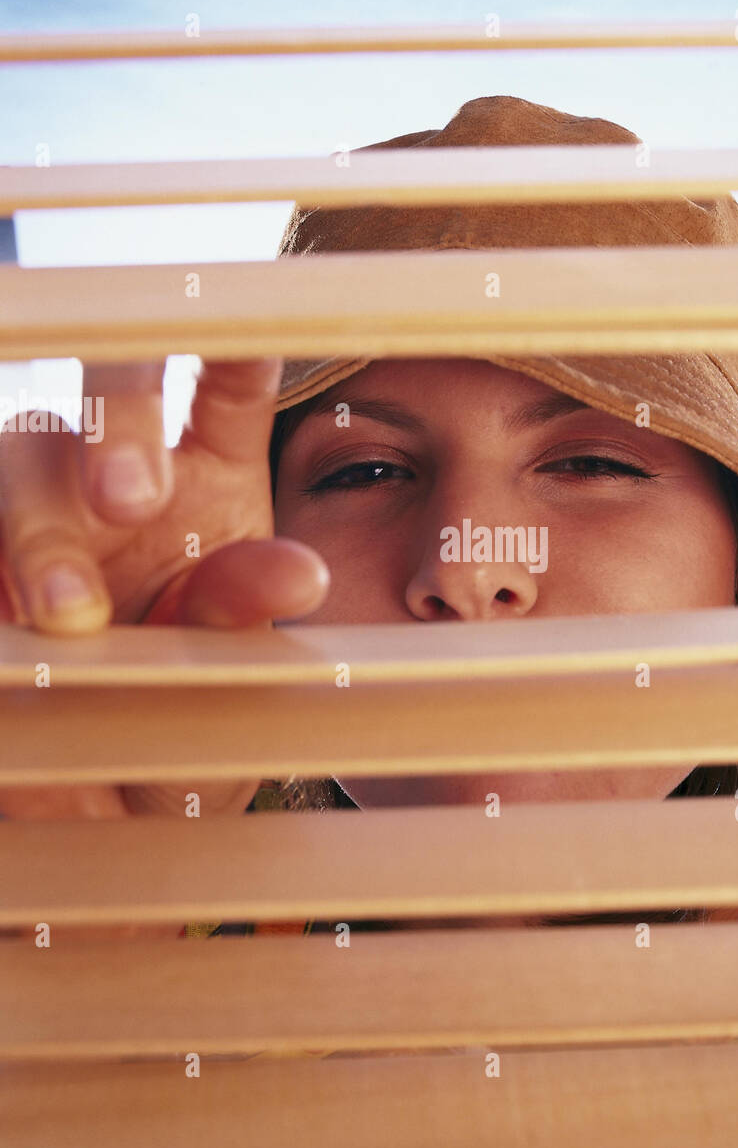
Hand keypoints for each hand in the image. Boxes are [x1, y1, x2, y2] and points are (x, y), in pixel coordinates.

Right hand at [0, 357, 328, 817]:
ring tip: (67, 616)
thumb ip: (244, 623)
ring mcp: (30, 508)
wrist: (87, 822)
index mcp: (208, 481)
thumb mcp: (220, 692)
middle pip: (106, 388)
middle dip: (113, 424)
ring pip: (16, 454)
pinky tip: (16, 626)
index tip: (249, 326)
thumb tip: (299, 572)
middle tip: (131, 500)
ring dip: (37, 527)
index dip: (239, 337)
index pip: (230, 382)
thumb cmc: (176, 739)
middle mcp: (113, 473)